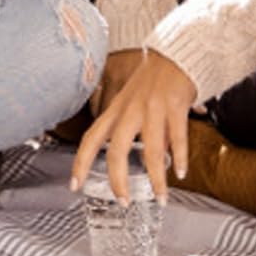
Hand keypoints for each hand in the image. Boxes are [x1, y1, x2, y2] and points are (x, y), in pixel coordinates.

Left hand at [70, 48, 195, 201]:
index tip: (74, 185)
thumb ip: (125, 127)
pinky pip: (178, 137)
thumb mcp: (129, 102)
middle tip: (123, 201)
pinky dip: (180, 157)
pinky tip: (180, 172)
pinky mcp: (175, 107)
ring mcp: (153, 109)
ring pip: (151, 150)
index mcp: (115, 110)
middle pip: (116, 151)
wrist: (175, 54)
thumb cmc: (151, 81)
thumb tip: (128, 155)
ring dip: (156, 178)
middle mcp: (130, 111)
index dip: (80, 163)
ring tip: (160, 197)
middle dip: (118, 180)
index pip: (90, 139)